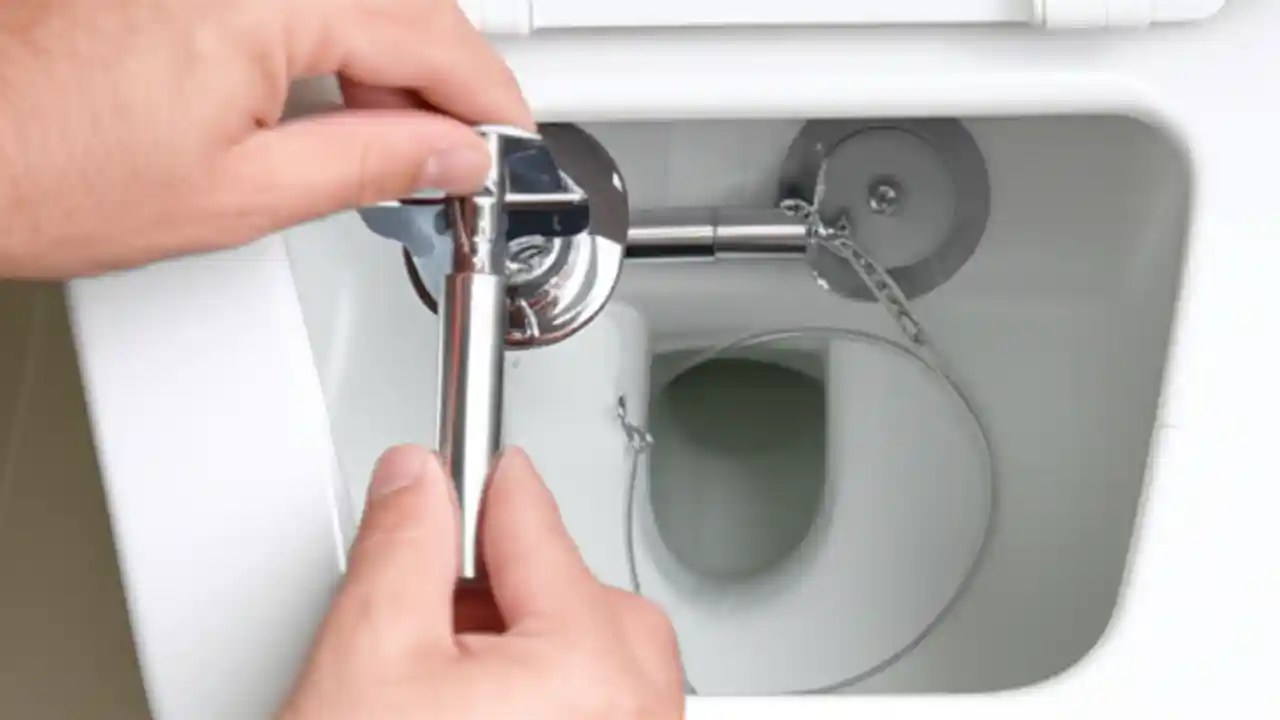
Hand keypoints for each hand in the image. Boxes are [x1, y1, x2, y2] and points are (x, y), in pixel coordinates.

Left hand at [0, 0, 530, 277]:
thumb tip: (452, 154)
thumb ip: (369, 164)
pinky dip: (335, 41)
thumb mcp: (239, 195)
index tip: (509, 143)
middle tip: (457, 156)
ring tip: (388, 143)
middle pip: (404, 2)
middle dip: (446, 80)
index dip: (488, 98)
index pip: (431, 36)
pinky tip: (330, 100)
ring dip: (391, 61)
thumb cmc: (41, 168)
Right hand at [281, 446, 685, 718]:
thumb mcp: (366, 660)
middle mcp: (639, 718)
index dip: (479, 488)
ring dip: (527, 649)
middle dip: (507, 590)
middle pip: (579, 593)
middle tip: (433, 621)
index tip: (463, 463)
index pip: (533, 522)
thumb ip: (400, 546)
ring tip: (443, 697)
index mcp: (589, 669)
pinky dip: (550, 698)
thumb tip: (416, 479)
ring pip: (595, 654)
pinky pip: (604, 710)